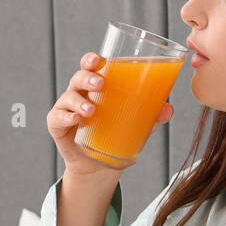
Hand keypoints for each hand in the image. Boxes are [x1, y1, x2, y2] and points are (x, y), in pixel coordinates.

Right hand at [48, 52, 173, 176]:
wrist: (98, 166)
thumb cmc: (116, 135)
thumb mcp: (136, 125)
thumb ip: (151, 115)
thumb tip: (168, 108)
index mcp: (96, 87)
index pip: (91, 66)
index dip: (92, 60)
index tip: (100, 60)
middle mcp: (79, 93)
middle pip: (78, 77)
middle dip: (88, 77)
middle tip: (101, 83)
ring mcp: (66, 109)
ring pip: (69, 97)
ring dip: (79, 101)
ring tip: (91, 110)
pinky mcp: (57, 126)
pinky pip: (57, 118)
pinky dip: (65, 117)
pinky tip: (75, 120)